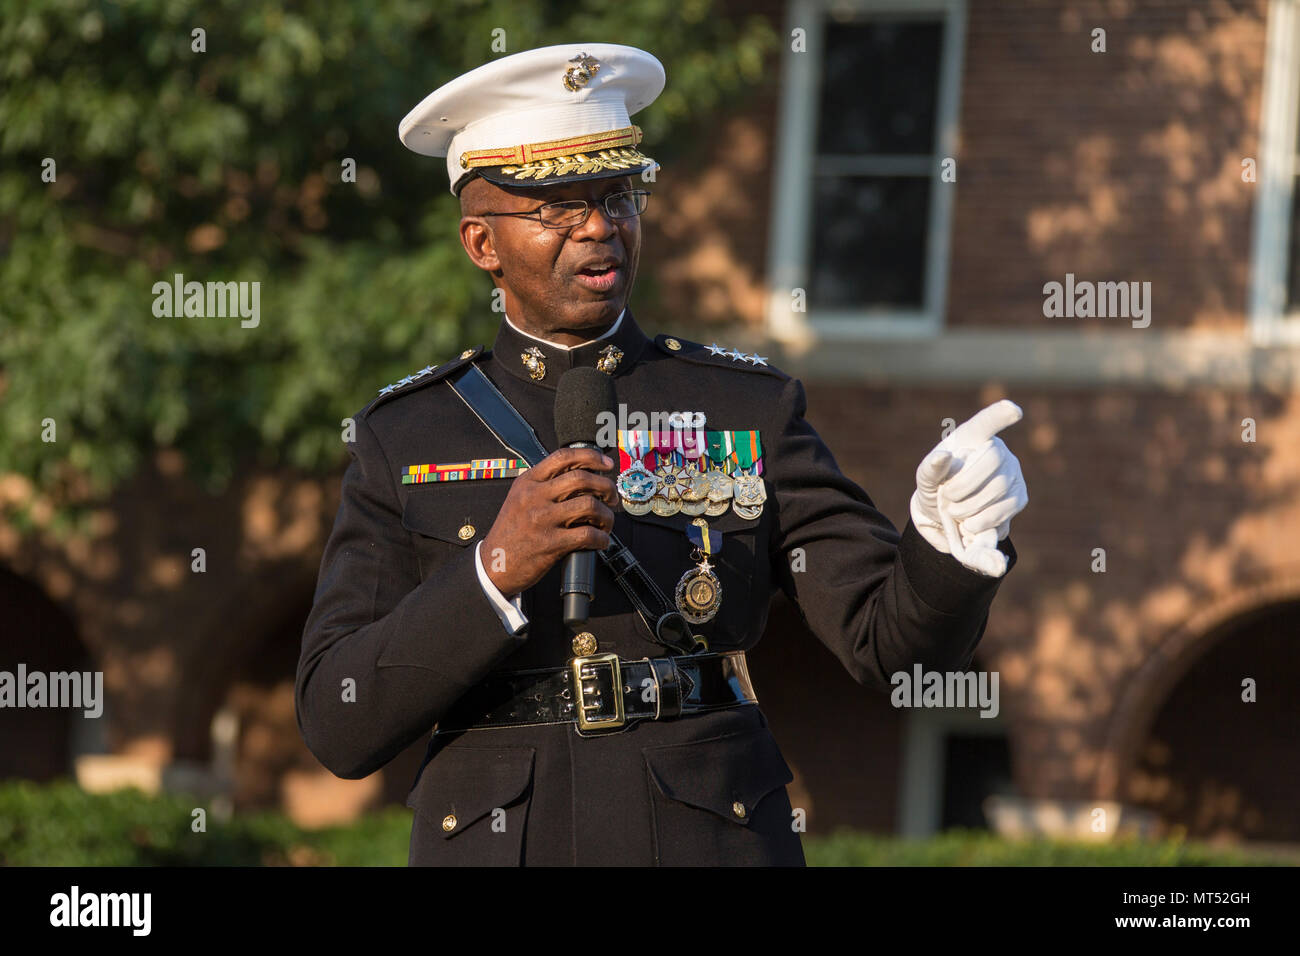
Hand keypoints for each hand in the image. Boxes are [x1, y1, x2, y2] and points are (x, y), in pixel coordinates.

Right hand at [480, 447, 619, 596]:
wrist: (493, 564)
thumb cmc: (511, 532)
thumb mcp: (519, 498)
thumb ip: (544, 485)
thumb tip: (583, 477)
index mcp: (528, 482)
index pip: (563, 457)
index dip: (591, 456)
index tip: (606, 464)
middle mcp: (534, 496)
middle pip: (582, 478)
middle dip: (606, 486)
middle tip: (611, 497)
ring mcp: (542, 519)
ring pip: (589, 505)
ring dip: (606, 514)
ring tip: (606, 522)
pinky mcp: (550, 543)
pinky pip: (588, 535)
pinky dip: (601, 538)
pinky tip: (600, 541)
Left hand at [909, 399, 1027, 576]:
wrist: (946, 518)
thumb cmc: (936, 488)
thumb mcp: (925, 479)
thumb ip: (930, 467)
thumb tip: (943, 456)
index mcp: (971, 437)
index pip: (986, 421)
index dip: (999, 414)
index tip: (1013, 410)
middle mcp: (997, 449)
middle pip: (993, 458)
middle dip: (966, 484)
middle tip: (947, 498)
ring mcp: (1013, 472)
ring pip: (999, 487)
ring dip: (972, 505)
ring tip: (955, 512)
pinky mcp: (1020, 496)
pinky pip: (1008, 508)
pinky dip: (985, 520)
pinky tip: (970, 523)